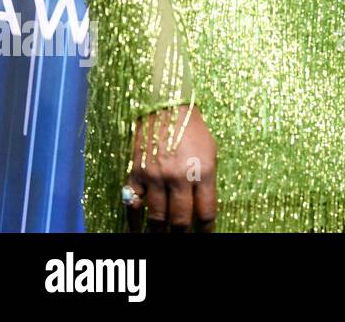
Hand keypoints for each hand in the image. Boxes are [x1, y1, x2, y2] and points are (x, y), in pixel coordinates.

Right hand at [125, 104, 216, 231]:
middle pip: (180, 220)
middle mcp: (179, 178)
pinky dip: (135, 221)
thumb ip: (207, 180)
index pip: (206, 212)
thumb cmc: (193, 130)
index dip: (206, 228)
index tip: (204, 233)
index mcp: (203, 171)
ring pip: (157, 218)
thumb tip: (201, 207)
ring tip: (163, 236)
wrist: (165, 108)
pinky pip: (133, 205)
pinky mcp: (136, 174)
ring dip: (160, 232)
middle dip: (183, 234)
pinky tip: (137, 229)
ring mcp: (155, 178)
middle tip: (183, 237)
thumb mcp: (211, 152)